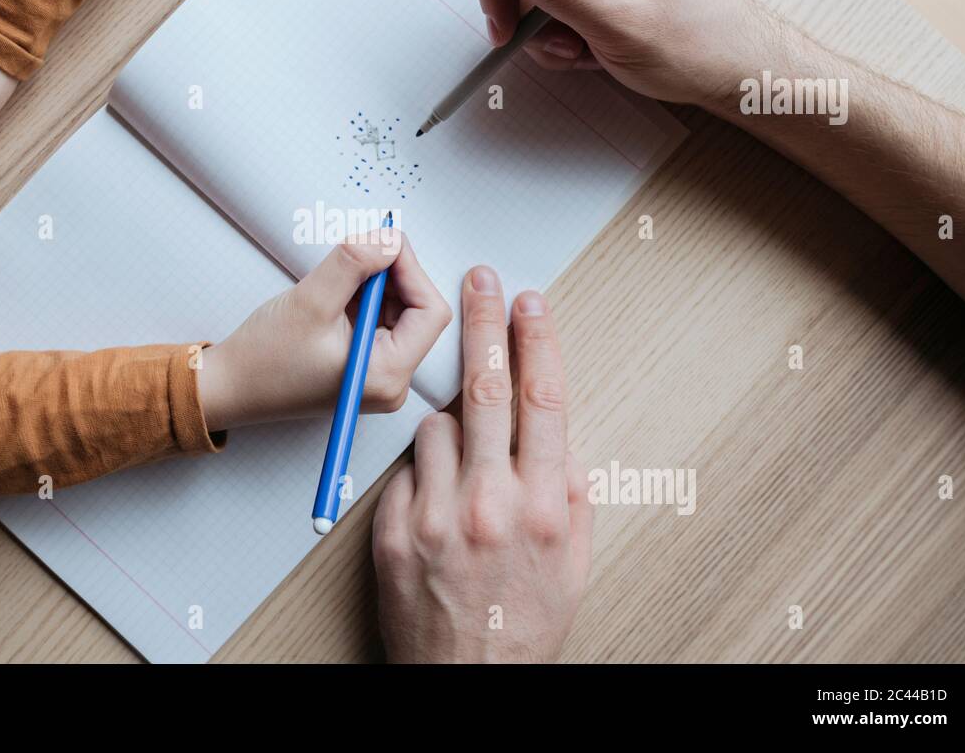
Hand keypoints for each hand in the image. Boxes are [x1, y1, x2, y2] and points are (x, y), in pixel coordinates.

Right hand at [196, 229, 451, 430]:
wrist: (228, 387)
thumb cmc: (262, 361)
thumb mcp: (311, 301)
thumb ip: (354, 264)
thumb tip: (389, 240)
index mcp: (386, 376)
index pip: (429, 312)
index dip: (412, 270)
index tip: (386, 243)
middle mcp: (390, 381)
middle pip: (417, 310)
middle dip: (393, 274)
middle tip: (363, 249)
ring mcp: (376, 374)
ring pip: (398, 311)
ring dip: (376, 284)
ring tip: (340, 276)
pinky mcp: (362, 365)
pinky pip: (378, 321)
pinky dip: (364, 297)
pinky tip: (336, 292)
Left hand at [372, 266, 591, 662]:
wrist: (465, 683)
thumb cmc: (524, 625)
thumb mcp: (573, 561)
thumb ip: (569, 492)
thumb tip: (557, 438)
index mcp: (541, 507)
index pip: (542, 399)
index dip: (538, 340)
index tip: (532, 302)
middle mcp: (487, 504)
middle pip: (487, 388)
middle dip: (484, 321)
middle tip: (481, 280)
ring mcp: (434, 516)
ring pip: (438, 427)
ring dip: (453, 430)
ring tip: (466, 472)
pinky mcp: (392, 531)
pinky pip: (406, 472)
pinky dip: (422, 476)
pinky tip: (437, 508)